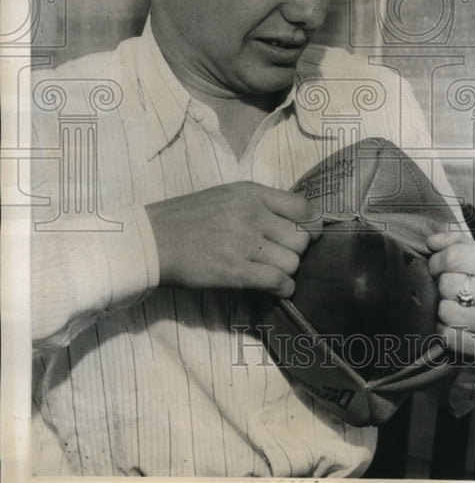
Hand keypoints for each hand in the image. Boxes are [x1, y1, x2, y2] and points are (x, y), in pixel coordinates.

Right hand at [147, 182, 321, 297]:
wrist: (154, 239)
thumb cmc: (189, 217)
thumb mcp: (227, 195)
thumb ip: (260, 203)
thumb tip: (296, 218)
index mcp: (252, 193)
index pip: (304, 207)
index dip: (311, 225)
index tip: (306, 235)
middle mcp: (253, 214)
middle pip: (302, 238)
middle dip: (297, 251)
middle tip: (283, 256)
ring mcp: (245, 243)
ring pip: (293, 262)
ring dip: (288, 271)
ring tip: (274, 272)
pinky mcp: (236, 271)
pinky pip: (278, 281)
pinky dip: (283, 289)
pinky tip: (277, 289)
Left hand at [427, 231, 474, 361]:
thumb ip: (455, 243)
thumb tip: (431, 242)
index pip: (454, 256)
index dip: (437, 261)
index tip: (436, 267)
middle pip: (447, 283)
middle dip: (439, 285)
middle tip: (446, 289)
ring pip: (445, 310)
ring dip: (441, 309)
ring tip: (453, 307)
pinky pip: (447, 335)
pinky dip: (443, 330)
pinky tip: (454, 325)